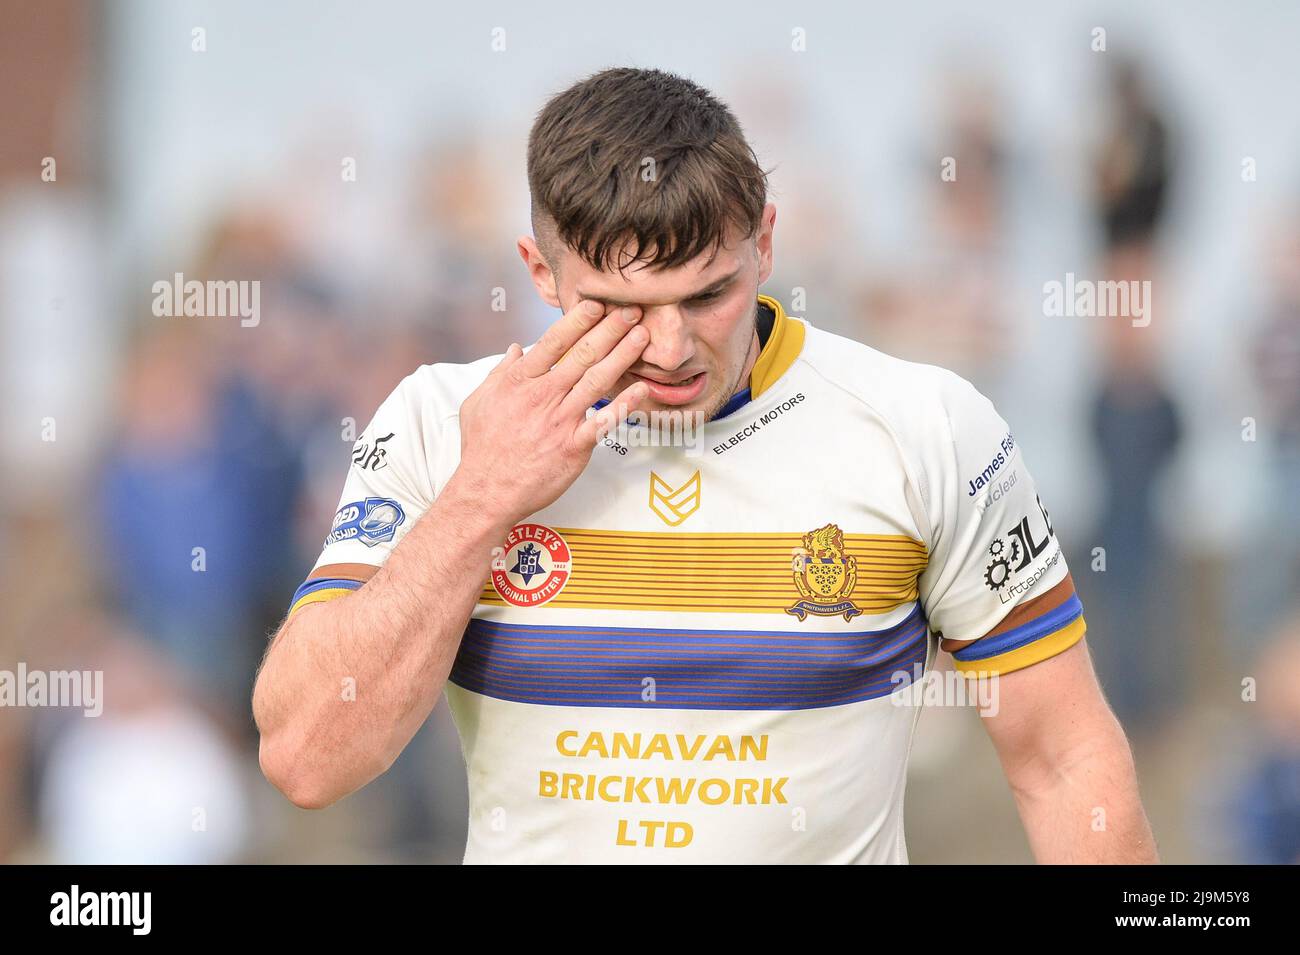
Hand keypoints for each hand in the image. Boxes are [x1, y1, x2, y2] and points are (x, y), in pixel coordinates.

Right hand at [451, 299, 650, 524]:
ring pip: (596, 380)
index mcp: (520, 382)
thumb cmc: (482, 448)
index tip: (597, 303)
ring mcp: (560, 421)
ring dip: (622, 355)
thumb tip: (516, 348)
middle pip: (582, 355)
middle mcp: (543, 396)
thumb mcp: (479, 401)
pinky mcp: (574, 446)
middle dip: (609, 329)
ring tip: (642, 335)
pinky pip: (605, 421)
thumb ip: (500, 372)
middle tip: (632, 310)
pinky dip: (625, 404)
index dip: (577, 320)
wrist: (487, 491)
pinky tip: (643, 388)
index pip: (554, 342)